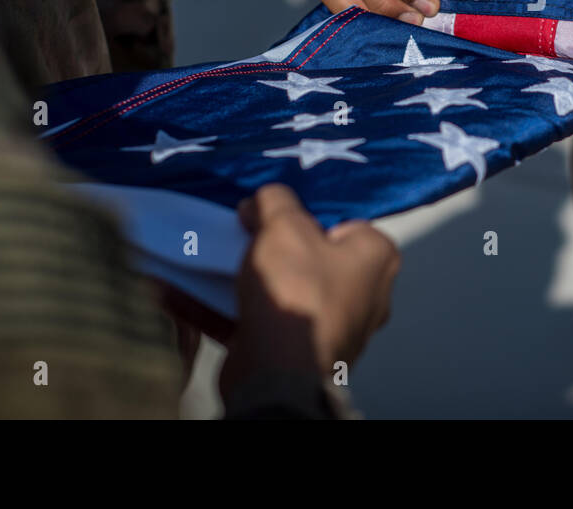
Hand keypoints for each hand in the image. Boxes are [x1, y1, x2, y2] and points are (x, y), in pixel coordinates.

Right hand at [220, 185, 399, 398]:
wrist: (278, 371)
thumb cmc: (297, 290)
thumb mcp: (284, 225)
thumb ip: (274, 201)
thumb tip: (261, 201)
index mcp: (377, 259)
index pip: (345, 222)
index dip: (307, 215)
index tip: (275, 215)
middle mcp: (367, 295)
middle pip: (314, 257)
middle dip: (276, 247)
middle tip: (247, 235)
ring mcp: (337, 328)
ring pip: (289, 290)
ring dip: (252, 278)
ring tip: (220, 260)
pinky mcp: (304, 353)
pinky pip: (266, 320)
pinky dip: (232, 307)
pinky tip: (194, 293)